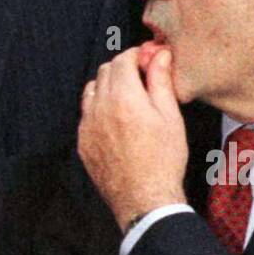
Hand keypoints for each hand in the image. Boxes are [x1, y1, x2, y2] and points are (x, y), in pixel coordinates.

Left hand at [78, 45, 188, 231]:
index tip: (148, 61)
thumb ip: (161, 81)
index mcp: (123, 97)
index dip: (137, 56)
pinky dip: (99, 108)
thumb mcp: (171, 116)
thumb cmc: (163, 160)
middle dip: (123, 69)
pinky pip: (86, 114)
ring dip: (107, 86)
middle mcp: (99, 107)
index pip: (122, 60)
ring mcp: (87, 125)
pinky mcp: (83, 142)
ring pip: (92, 90)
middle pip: (105, 71)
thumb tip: (159, 55)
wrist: (145, 199)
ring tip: (128, 100)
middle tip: (142, 79)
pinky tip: (116, 121)